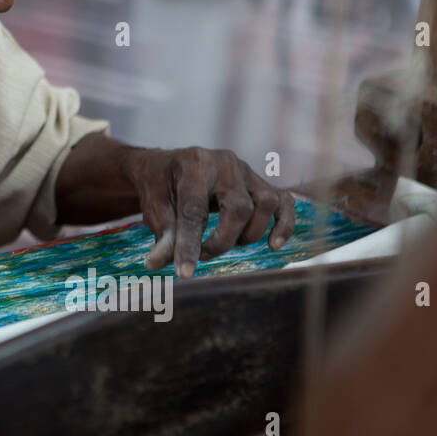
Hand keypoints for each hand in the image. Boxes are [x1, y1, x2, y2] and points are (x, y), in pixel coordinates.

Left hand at [123, 146, 294, 277]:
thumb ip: (162, 234)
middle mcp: (223, 163)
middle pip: (239, 208)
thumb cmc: (159, 186)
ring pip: (264, 204)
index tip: (185, 272)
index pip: (195, 210)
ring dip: (248, 234)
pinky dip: (283, 225)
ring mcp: (245, 171)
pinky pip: (283, 202)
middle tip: (203, 253)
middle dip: (223, 241)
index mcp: (192, 165)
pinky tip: (273, 245)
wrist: (166, 165)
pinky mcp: (259, 182)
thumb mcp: (153, 207)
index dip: (189, 244)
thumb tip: (158, 264)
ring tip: (225, 242)